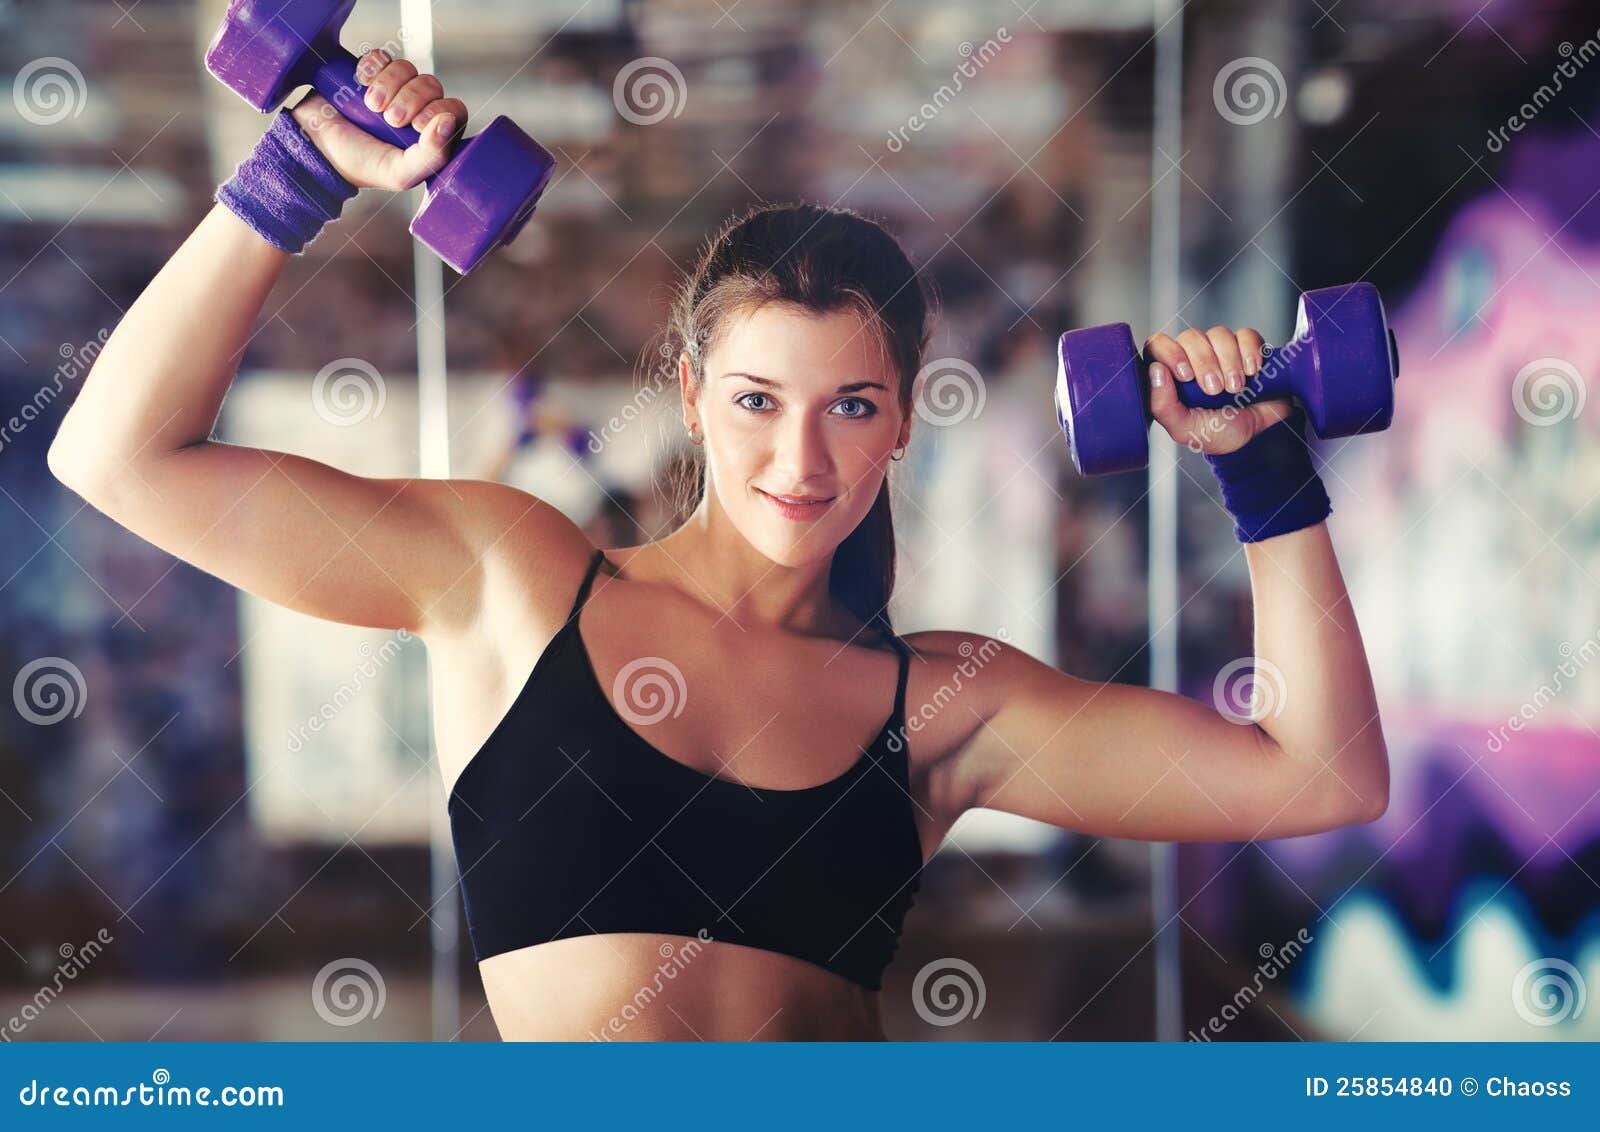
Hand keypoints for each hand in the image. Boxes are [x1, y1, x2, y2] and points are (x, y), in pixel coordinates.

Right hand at [289, 49, 467, 190]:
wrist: (313, 146)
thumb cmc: (359, 165)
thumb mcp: (399, 173)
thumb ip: (430, 156)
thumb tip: (449, 122)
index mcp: (428, 135)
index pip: (453, 110)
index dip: (440, 111)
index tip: (417, 125)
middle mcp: (414, 109)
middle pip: (431, 85)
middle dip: (411, 99)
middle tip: (389, 118)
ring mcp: (392, 89)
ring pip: (407, 68)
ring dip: (389, 84)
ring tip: (370, 105)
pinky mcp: (369, 73)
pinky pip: (382, 56)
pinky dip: (373, 65)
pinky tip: (361, 80)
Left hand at [1143, 325, 1294, 455]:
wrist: (1257, 436)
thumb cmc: (1218, 433)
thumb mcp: (1185, 429)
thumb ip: (1163, 405)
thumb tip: (1155, 371)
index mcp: (1171, 375)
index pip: (1158, 345)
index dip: (1170, 353)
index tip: (1186, 376)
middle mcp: (1193, 357)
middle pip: (1191, 337)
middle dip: (1205, 363)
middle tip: (1215, 390)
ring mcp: (1221, 350)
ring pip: (1219, 334)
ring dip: (1229, 362)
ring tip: (1236, 388)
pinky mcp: (1247, 346)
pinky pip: (1246, 334)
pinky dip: (1250, 352)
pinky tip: (1252, 371)